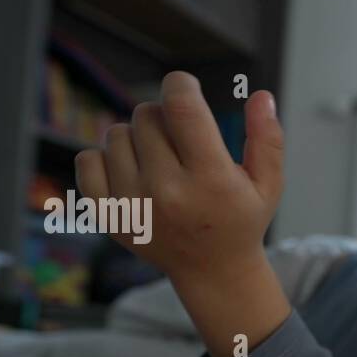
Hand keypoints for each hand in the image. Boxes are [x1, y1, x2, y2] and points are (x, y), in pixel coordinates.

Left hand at [74, 72, 283, 284]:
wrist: (212, 271)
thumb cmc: (241, 219)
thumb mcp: (268, 183)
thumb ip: (268, 138)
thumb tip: (261, 95)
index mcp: (211, 180)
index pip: (182, 108)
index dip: (181, 84)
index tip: (186, 88)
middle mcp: (169, 192)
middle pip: (147, 115)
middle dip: (164, 116)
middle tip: (180, 140)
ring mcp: (133, 206)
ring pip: (117, 133)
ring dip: (137, 138)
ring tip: (159, 161)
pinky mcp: (109, 216)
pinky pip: (88, 160)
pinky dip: (106, 158)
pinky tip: (132, 172)